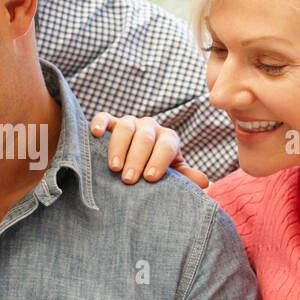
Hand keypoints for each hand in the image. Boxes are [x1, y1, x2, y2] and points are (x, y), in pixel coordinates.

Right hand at [89, 112, 208, 187]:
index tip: (150, 178)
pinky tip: (95, 134)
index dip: (159, 160)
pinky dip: (100, 123)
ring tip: (114, 167)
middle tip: (129, 179)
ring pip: (125, 126)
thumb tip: (204, 182)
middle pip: (145, 137)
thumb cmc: (153, 172)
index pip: (167, 145)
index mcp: (168, 139)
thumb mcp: (171, 176)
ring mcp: (129, 123)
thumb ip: (185, 178)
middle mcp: (150, 127)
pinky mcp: (110, 122)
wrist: (134, 165)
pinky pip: (104, 117)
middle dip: (137, 158)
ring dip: (119, 147)